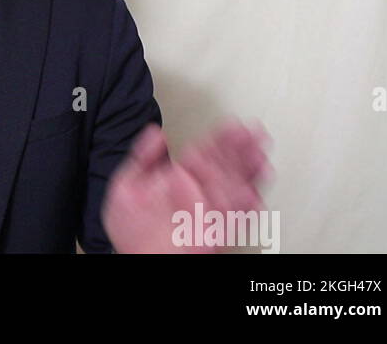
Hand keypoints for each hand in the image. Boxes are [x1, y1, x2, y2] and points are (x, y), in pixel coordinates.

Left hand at [102, 117, 272, 253]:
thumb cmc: (132, 231)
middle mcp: (198, 193)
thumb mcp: (126, 186)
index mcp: (180, 178)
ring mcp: (208, 211)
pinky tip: (253, 191)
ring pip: (234, 186)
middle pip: (226, 165)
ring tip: (260, 155)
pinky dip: (244, 206)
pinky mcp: (215, 232)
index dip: (222, 138)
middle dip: (241, 148)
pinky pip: (234, 217)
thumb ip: (142, 158)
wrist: (138, 262)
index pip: (206, 152)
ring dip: (249, 171)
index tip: (235, 125)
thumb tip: (154, 132)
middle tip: (255, 132)